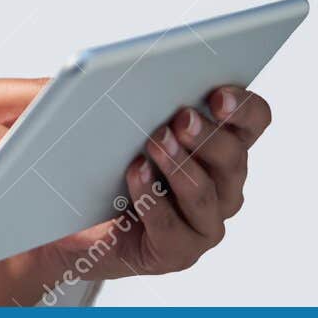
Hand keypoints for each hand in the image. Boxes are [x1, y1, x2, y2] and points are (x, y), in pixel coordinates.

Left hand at [0, 85, 272, 304]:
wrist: (66, 217)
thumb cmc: (94, 157)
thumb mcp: (99, 109)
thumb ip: (107, 85)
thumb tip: (95, 67)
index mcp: (216, 141)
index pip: (252, 119)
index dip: (242, 107)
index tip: (216, 95)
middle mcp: (221, 183)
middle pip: (233, 156)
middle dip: (208, 135)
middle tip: (180, 118)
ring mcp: (202, 220)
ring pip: (206, 194)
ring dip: (181, 166)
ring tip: (155, 143)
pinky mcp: (176, 251)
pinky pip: (173, 229)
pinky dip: (154, 201)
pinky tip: (134, 176)